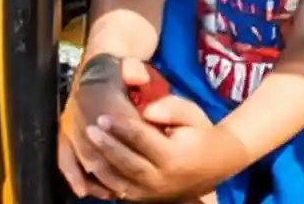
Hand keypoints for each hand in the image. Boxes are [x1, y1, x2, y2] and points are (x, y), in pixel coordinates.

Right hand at [58, 56, 142, 198]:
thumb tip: (139, 78)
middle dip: (114, 165)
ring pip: (81, 155)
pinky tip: (84, 191)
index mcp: (99, 93)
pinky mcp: (64, 132)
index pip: (116, 121)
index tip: (145, 155)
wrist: (96, 67)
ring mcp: (70, 123)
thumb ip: (136, 71)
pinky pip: (64, 157)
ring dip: (96, 177)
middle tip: (130, 184)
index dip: (130, 137)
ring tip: (112, 193)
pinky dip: (74, 176)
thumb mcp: (130, 65)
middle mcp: (81, 111)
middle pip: (97, 144)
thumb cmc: (119, 71)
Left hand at [83, 95, 228, 201]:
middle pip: (128, 162)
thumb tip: (145, 110)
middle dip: (107, 145)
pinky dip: (104, 180)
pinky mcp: (146, 199)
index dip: (121, 127)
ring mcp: (153, 193)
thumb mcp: (192, 113)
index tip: (104, 115)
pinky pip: (120, 192)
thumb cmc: (200, 132)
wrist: (215, 163)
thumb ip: (170, 108)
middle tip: (90, 129)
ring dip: (101, 164)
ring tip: (88, 145)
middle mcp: (162, 179)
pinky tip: (93, 164)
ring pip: (120, 181)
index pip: (142, 139)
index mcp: (174, 156)